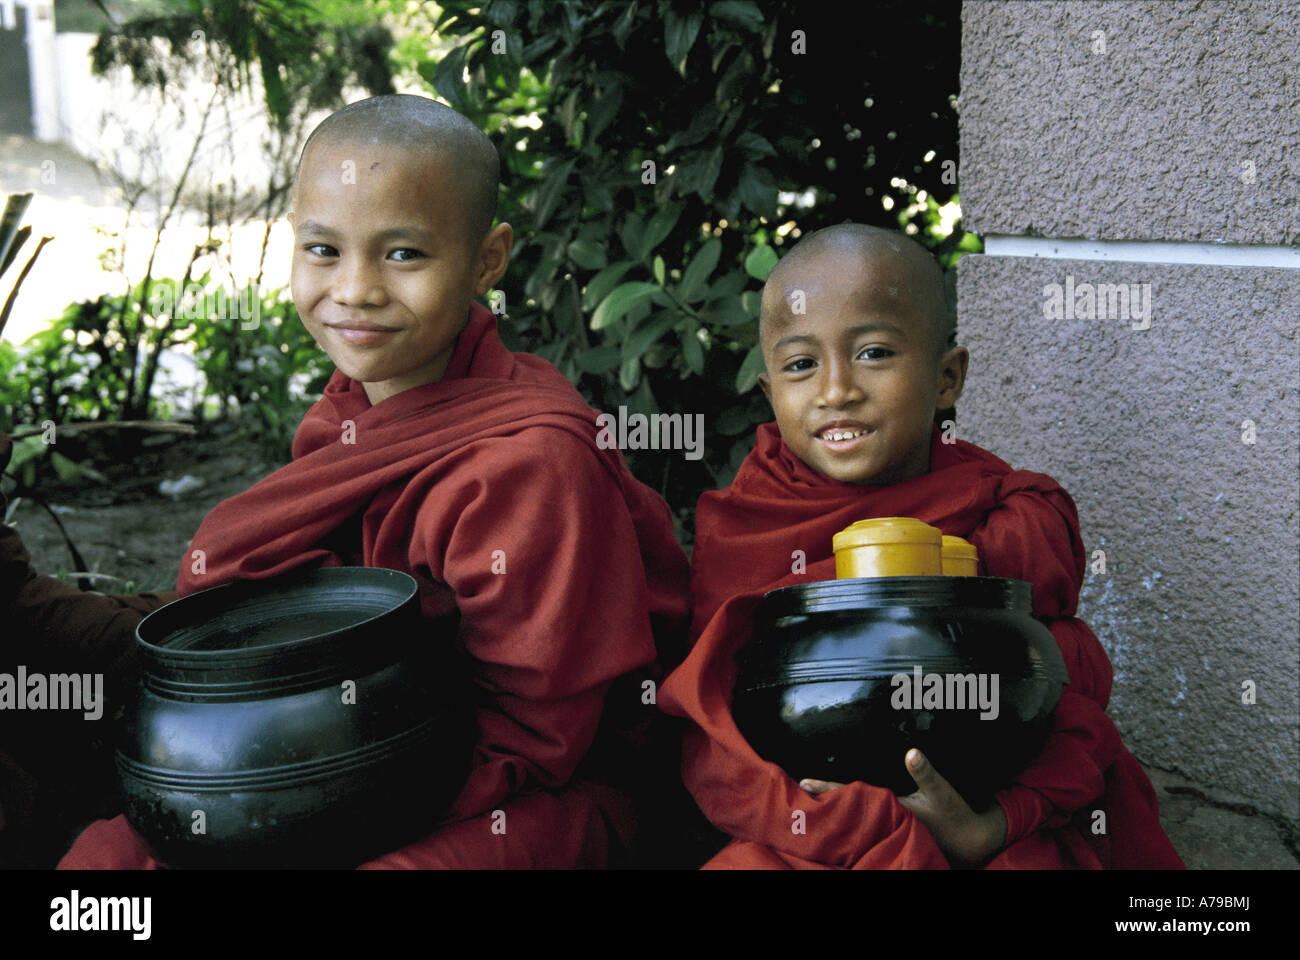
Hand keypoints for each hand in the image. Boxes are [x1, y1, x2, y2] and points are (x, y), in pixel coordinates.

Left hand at [799, 748, 1006, 864]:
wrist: (972, 845)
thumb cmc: (957, 817)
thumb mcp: (943, 794)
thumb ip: (927, 774)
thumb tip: (912, 753)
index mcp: (890, 811)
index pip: (851, 799)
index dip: (827, 790)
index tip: (804, 782)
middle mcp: (884, 821)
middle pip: (845, 809)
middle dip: (820, 799)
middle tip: (794, 787)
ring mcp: (888, 826)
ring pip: (853, 816)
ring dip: (833, 805)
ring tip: (807, 795)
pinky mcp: (895, 827)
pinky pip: (867, 818)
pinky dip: (851, 811)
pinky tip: (840, 806)